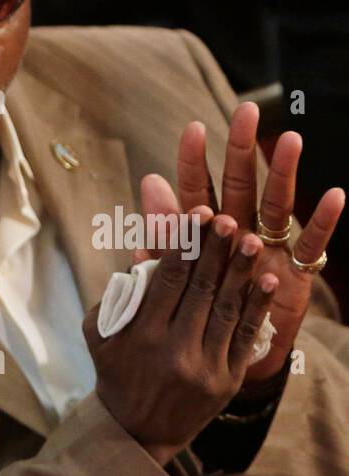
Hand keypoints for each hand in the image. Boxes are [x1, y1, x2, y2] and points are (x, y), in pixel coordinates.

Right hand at [85, 191, 277, 464]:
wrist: (136, 432)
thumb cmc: (116, 375)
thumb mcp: (101, 336)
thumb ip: (117, 297)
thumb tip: (141, 256)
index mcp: (140, 337)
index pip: (168, 280)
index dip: (184, 245)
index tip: (196, 216)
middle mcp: (173, 350)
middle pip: (199, 289)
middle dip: (215, 251)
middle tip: (227, 219)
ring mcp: (203, 366)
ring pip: (225, 308)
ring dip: (240, 271)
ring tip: (251, 240)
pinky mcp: (226, 380)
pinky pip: (244, 337)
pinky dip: (256, 307)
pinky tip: (266, 280)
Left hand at [159, 104, 344, 380]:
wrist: (215, 363)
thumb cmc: (192, 318)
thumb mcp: (172, 280)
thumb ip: (161, 239)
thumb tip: (146, 191)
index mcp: (203, 236)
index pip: (196, 192)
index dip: (193, 163)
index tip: (191, 130)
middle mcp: (238, 235)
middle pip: (240, 186)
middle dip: (241, 150)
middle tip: (244, 112)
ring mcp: (269, 250)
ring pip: (277, 206)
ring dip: (283, 173)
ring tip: (289, 140)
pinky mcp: (295, 274)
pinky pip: (311, 245)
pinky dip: (322, 222)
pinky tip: (333, 196)